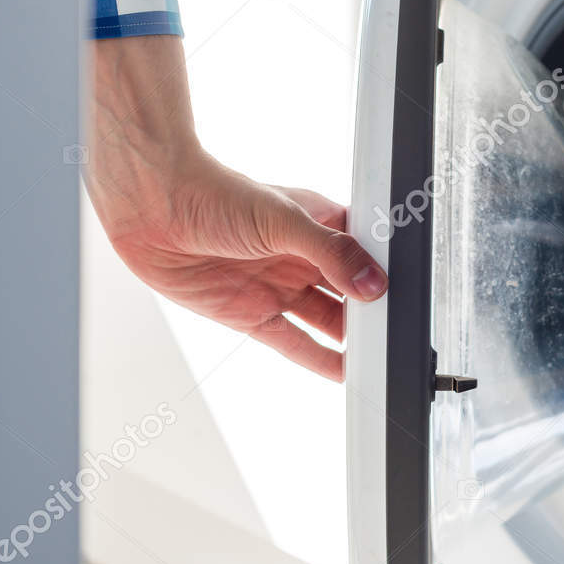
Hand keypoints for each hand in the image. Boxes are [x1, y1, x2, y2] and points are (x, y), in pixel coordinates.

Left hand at [87, 36, 385, 380]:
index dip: (388, 273)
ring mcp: (277, 285)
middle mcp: (301, 256)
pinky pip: (292, 342)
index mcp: (318, 222)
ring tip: (381, 359)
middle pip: (350, 291)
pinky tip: (344, 371)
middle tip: (401, 337)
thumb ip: (330, 253)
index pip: (365, 252)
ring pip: (326, 319)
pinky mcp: (250, 313)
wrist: (150, 208)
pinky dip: (318, 357)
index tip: (412, 297)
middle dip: (374, 312)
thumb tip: (372, 284)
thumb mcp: (281, 219)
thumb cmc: (212, 193)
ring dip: (351, 338)